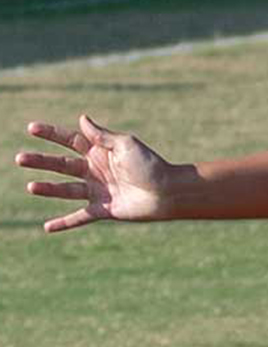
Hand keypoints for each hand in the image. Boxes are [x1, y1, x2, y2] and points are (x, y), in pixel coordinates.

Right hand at [15, 116, 175, 232]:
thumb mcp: (125, 145)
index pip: (70, 140)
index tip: (31, 128)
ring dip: (48, 189)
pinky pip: (80, 217)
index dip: (51, 134)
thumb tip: (81, 118)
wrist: (169, 192)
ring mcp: (98, 191)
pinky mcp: (103, 210)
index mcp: (100, 152)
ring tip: (31, 187)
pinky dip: (64, 223)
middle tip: (19, 158)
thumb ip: (101, 136)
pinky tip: (47, 228)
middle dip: (41, 162)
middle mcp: (95, 171)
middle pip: (62, 165)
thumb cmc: (150, 165)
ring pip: (66, 190)